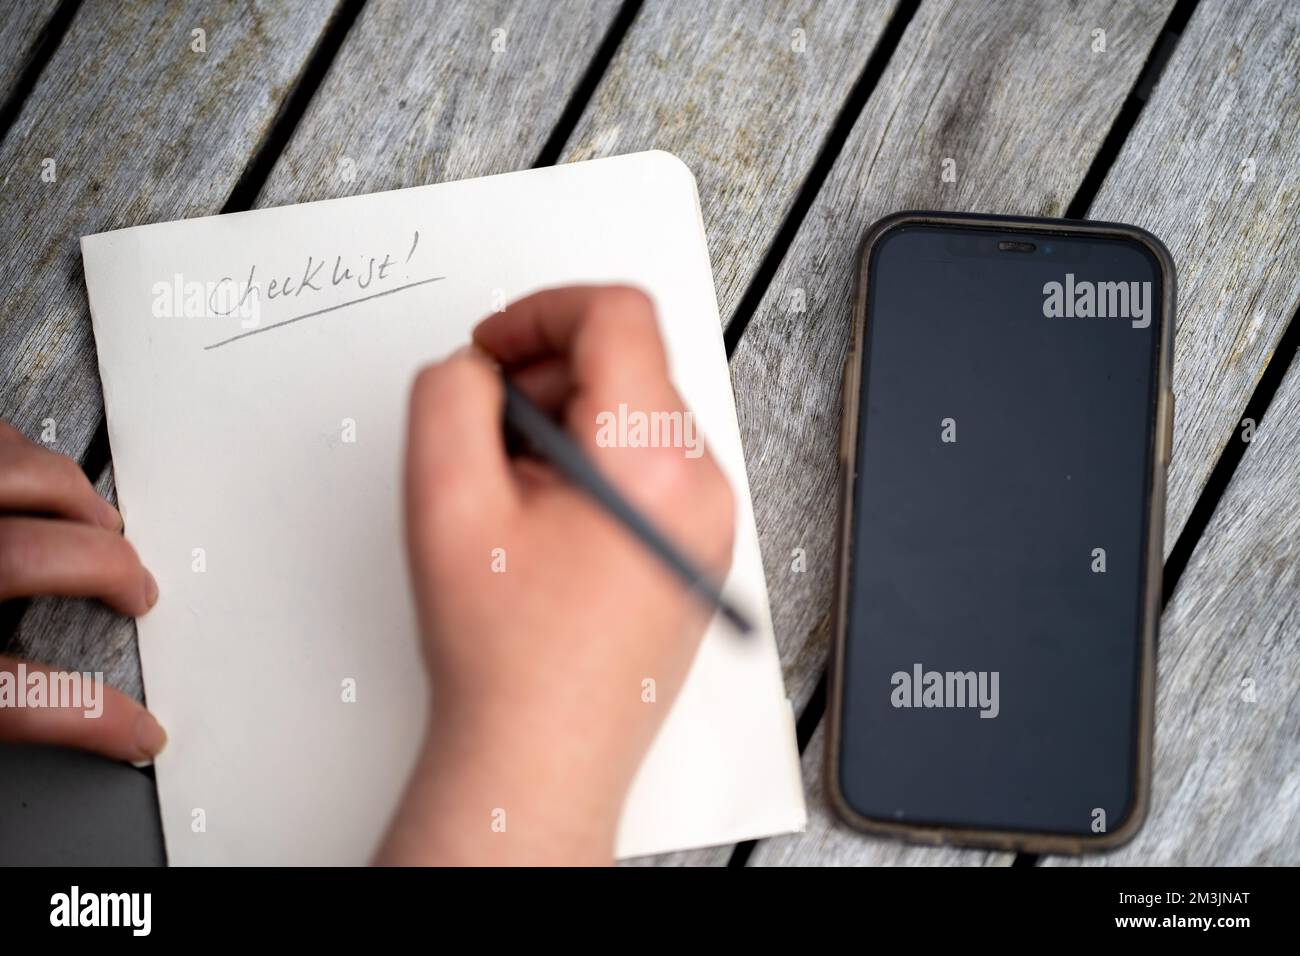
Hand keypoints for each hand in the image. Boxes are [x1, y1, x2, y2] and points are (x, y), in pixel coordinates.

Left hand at [0, 421, 165, 763]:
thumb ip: (10, 700)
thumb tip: (116, 733)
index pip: (18, 698)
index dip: (89, 716)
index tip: (141, 730)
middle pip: (27, 555)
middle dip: (105, 569)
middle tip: (137, 590)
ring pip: (14, 475)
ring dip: (71, 498)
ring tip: (96, 522)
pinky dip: (24, 454)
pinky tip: (30, 476)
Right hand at [379, 286, 734, 864]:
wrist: (542, 755)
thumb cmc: (508, 658)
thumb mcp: (446, 500)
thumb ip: (449, 395)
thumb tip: (476, 365)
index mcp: (654, 463)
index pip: (618, 315)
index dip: (540, 312)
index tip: (494, 347)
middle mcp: (702, 487)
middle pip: (629, 362)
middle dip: (546, 376)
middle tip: (489, 434)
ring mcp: (708, 521)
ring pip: (635, 413)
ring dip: (564, 424)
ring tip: (513, 494)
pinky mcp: (696, 547)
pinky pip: (646, 464)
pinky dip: (589, 464)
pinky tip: (543, 522)